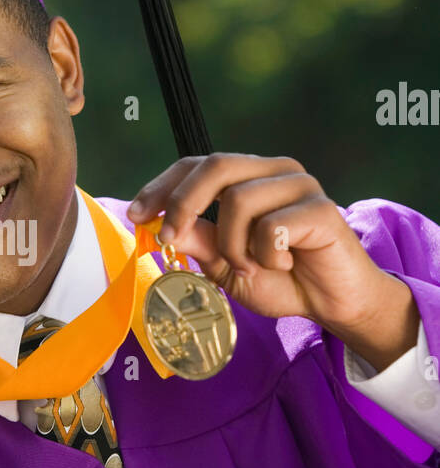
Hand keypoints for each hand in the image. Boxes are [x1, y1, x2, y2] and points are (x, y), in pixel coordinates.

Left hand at [127, 153, 419, 371]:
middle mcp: (272, 171)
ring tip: (252, 266)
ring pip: (239, 200)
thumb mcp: (225, 265)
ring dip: (233, 246)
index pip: (197, 164)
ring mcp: (299, 185)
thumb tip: (160, 224)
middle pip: (215, 166)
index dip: (163, 186)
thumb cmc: (280, 280)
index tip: (136, 215)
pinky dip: (267, 255)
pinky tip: (286, 263)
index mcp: (247, 178)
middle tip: (171, 240)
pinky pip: (272, 227)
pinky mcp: (320, 207)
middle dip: (183, 204)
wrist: (331, 303)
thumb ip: (199, 242)